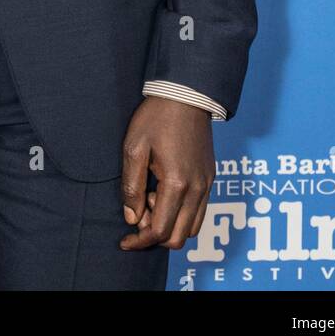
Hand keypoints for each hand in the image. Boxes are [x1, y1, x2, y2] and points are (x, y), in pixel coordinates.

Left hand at [119, 97, 214, 249]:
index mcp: (176, 184)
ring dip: (169, 225)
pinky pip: (199, 212)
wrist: (186, 94)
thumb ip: (131, 186)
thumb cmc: (156, 117)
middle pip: (178, 238)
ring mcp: (207, 185)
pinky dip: (182, 215)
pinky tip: (164, 193)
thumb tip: (132, 218)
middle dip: (154, 236)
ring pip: (192, 229)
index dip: (139, 242)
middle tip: (137, 212)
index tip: (124, 241)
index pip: (159, 231)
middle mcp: (197, 190)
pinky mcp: (210, 178)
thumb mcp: (134, 147)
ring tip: (150, 199)